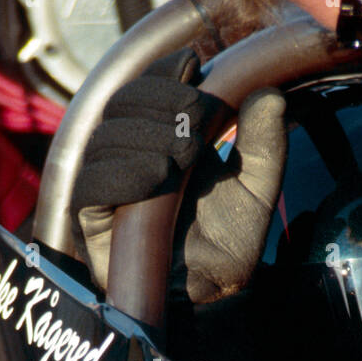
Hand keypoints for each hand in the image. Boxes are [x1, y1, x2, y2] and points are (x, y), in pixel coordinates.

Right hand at [73, 48, 286, 301]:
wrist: (209, 296)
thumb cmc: (226, 242)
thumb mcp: (255, 188)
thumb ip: (264, 145)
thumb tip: (271, 94)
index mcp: (158, 134)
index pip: (146, 84)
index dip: (164, 69)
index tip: (192, 64)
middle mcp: (125, 152)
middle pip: (122, 102)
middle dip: (161, 102)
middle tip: (196, 121)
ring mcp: (104, 182)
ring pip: (107, 136)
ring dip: (147, 137)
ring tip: (183, 158)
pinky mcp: (89, 217)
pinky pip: (90, 182)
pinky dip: (121, 173)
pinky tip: (154, 177)